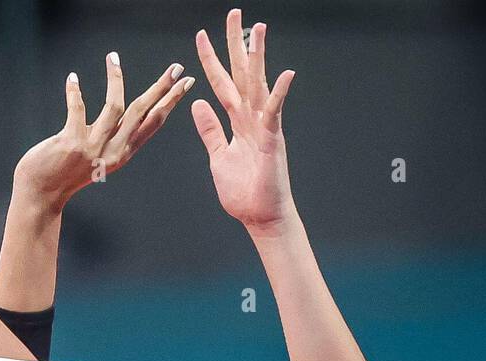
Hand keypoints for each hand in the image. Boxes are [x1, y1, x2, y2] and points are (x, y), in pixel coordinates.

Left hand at [13, 54, 194, 211]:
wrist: (42, 194)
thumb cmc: (66, 172)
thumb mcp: (98, 156)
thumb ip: (111, 136)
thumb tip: (123, 110)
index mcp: (122, 153)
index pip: (153, 123)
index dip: (170, 102)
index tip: (184, 84)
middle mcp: (112, 151)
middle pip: (142, 113)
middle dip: (161, 89)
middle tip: (176, 68)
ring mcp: (93, 148)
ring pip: (114, 107)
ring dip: (115, 79)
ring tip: (113, 57)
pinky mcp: (72, 143)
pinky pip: (77, 109)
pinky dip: (74, 92)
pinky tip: (73, 78)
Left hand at [191, 9, 296, 232]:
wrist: (259, 216)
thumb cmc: (243, 191)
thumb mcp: (217, 156)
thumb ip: (210, 130)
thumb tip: (199, 103)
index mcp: (237, 122)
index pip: (221, 84)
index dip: (210, 61)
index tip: (200, 37)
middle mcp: (251, 118)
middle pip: (241, 74)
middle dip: (235, 45)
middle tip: (233, 14)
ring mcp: (263, 126)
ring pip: (258, 84)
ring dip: (258, 57)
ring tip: (257, 29)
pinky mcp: (272, 139)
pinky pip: (275, 112)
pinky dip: (280, 93)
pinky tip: (286, 73)